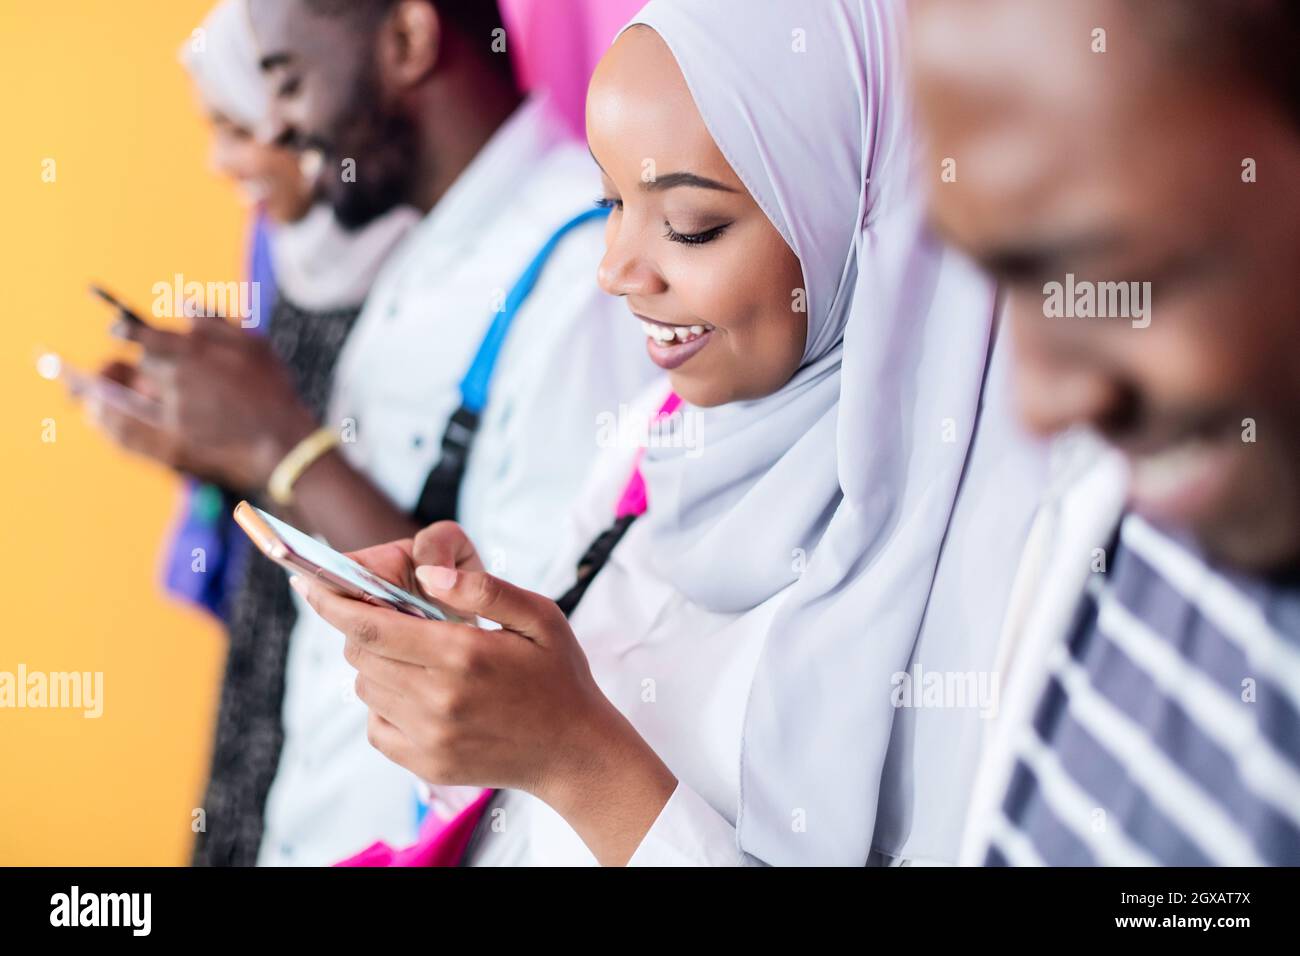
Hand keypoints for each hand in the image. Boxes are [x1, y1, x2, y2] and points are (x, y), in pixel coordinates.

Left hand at [88, 316, 317, 491]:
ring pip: (153, 388)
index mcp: (194, 350)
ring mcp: (175, 404)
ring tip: (198, 390)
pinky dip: (174, 406)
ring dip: (164, 384)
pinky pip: (163, 411)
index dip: (128, 331)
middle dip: (156, 360)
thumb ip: (214, 321)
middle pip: (147, 362)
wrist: (277, 435)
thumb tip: (184, 305)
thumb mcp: (252, 343)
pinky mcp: (177, 428)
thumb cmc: (270, 386)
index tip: (115, 331)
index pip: (147, 336)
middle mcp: (178, 376)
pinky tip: (203, 410)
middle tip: (180, 365)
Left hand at [293, 522, 677, 864]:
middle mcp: (438, 698)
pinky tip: (423, 695)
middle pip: (361, 652)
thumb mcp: (540, 617)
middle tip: (398, 619)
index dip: (332, 601)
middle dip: (365, 626)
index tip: (306, 582)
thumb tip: (427, 574)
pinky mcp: (425, 763)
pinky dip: (385, 704)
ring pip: (365, 686)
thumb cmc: (558, 675)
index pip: (372, 624)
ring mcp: (429, 736)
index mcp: (464, 654)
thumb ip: (483, 589)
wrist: (574, 752)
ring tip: (423, 660)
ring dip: (378, 664)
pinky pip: (375, 724)